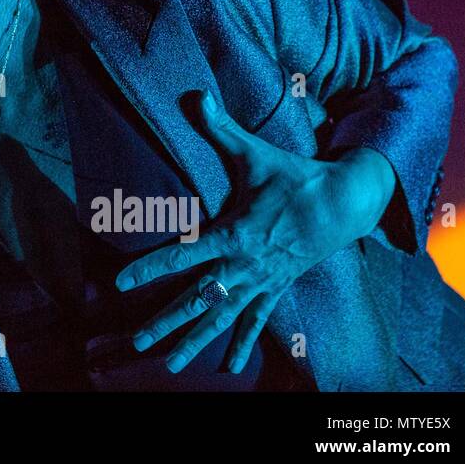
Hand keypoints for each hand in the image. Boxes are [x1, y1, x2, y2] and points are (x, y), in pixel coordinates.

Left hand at [116, 90, 393, 374]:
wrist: (343, 203)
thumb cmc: (294, 177)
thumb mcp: (256, 152)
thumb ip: (221, 127)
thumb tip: (197, 96)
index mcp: (233, 235)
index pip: (181, 256)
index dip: (149, 269)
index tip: (121, 282)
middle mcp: (244, 266)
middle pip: (197, 300)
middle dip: (166, 322)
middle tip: (137, 341)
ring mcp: (260, 282)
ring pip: (221, 318)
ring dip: (195, 341)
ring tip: (169, 363)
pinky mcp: (275, 288)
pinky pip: (255, 322)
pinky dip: (242, 344)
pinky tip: (230, 368)